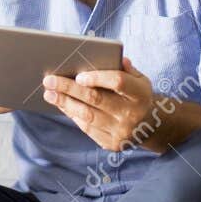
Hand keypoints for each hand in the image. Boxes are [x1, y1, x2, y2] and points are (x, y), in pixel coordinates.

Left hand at [41, 56, 157, 151]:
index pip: (118, 82)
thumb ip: (127, 69)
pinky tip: (62, 105)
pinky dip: (72, 115)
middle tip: (49, 80)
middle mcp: (131, 114)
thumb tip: (117, 57)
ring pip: (87, 116)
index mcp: (140, 94)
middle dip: (69, 88)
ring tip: (49, 94)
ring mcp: (121, 132)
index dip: (98, 78)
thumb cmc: (139, 96)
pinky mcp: (112, 144)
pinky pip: (87, 129)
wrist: (151, 127)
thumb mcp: (140, 80)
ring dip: (65, 103)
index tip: (79, 75)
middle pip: (96, 99)